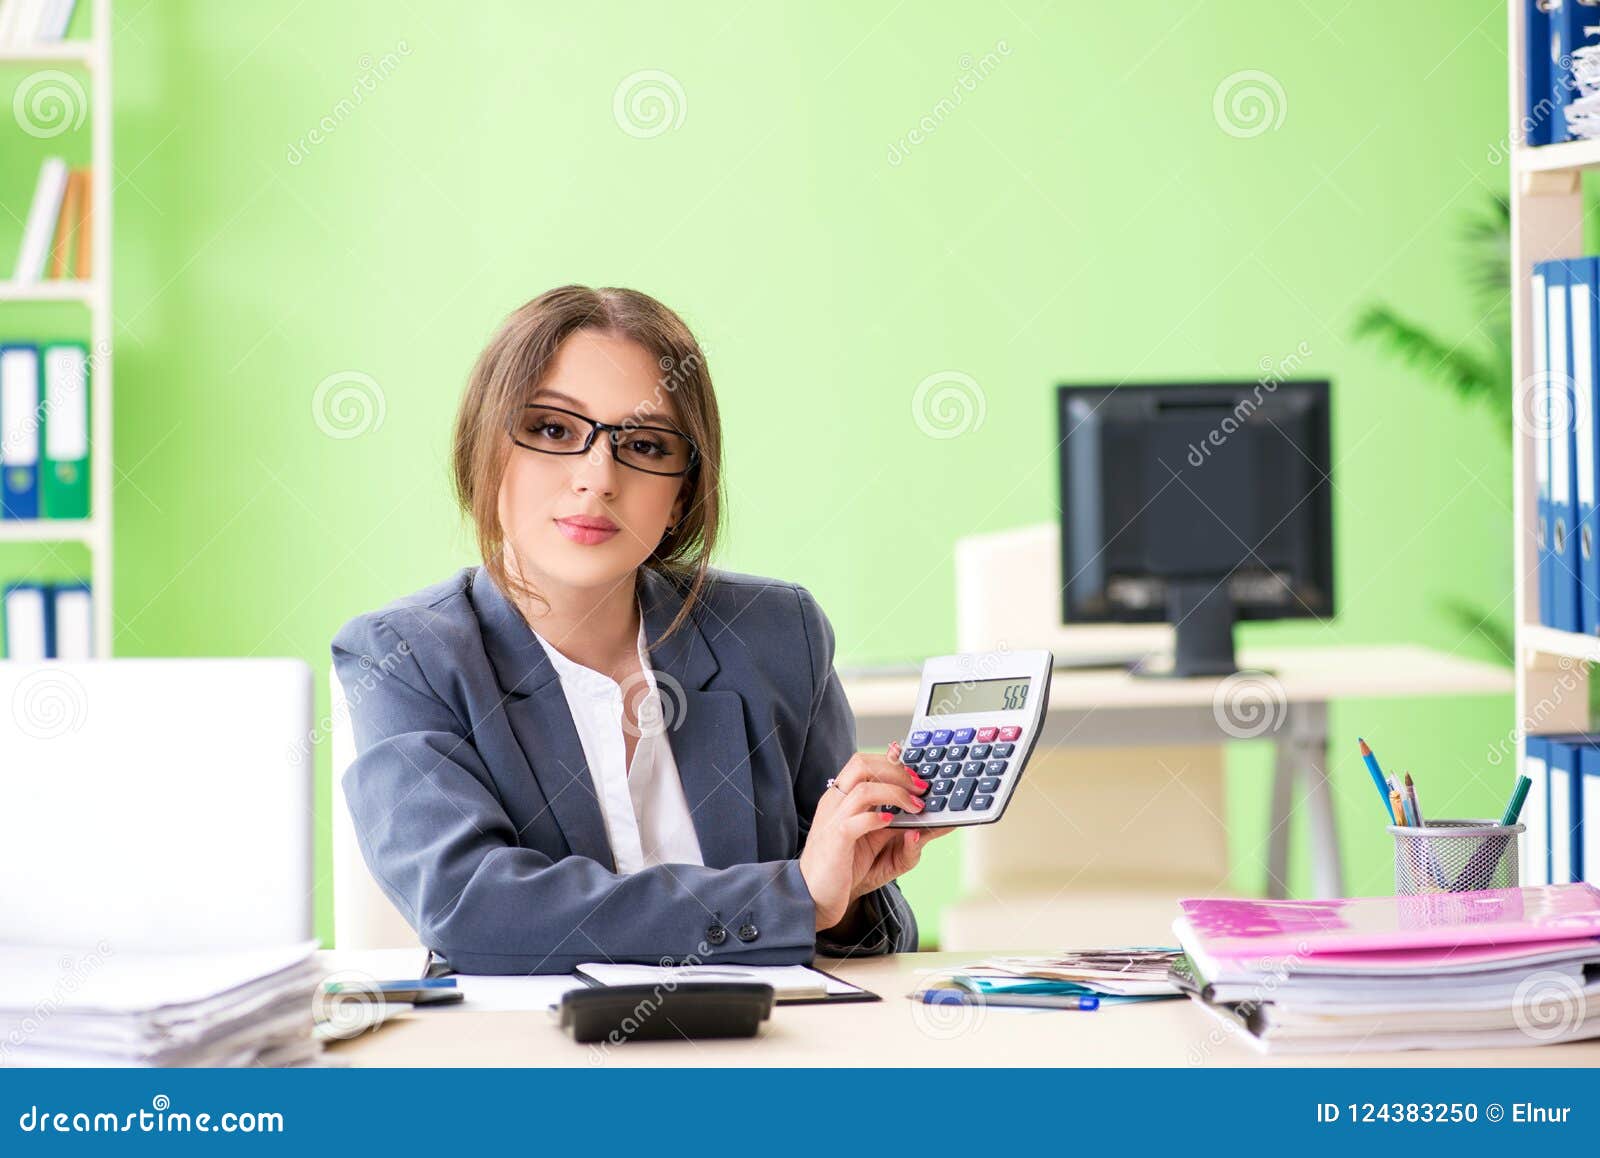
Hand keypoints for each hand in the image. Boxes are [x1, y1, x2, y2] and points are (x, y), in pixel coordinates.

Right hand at [798, 743, 953, 930]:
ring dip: (895, 793)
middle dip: (897, 771)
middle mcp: (837, 802)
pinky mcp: (836, 841)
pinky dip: (877, 818)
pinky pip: (854, 821)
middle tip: (920, 787)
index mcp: (844, 798)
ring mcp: (834, 819)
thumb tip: (941, 824)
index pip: (864, 763)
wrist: (816, 896)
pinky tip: (891, 823)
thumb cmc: (846, 869)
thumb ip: (907, 833)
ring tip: (915, 807)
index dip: (891, 759)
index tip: (914, 765)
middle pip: (862, 765)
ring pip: (863, 789)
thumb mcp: (882, 848)